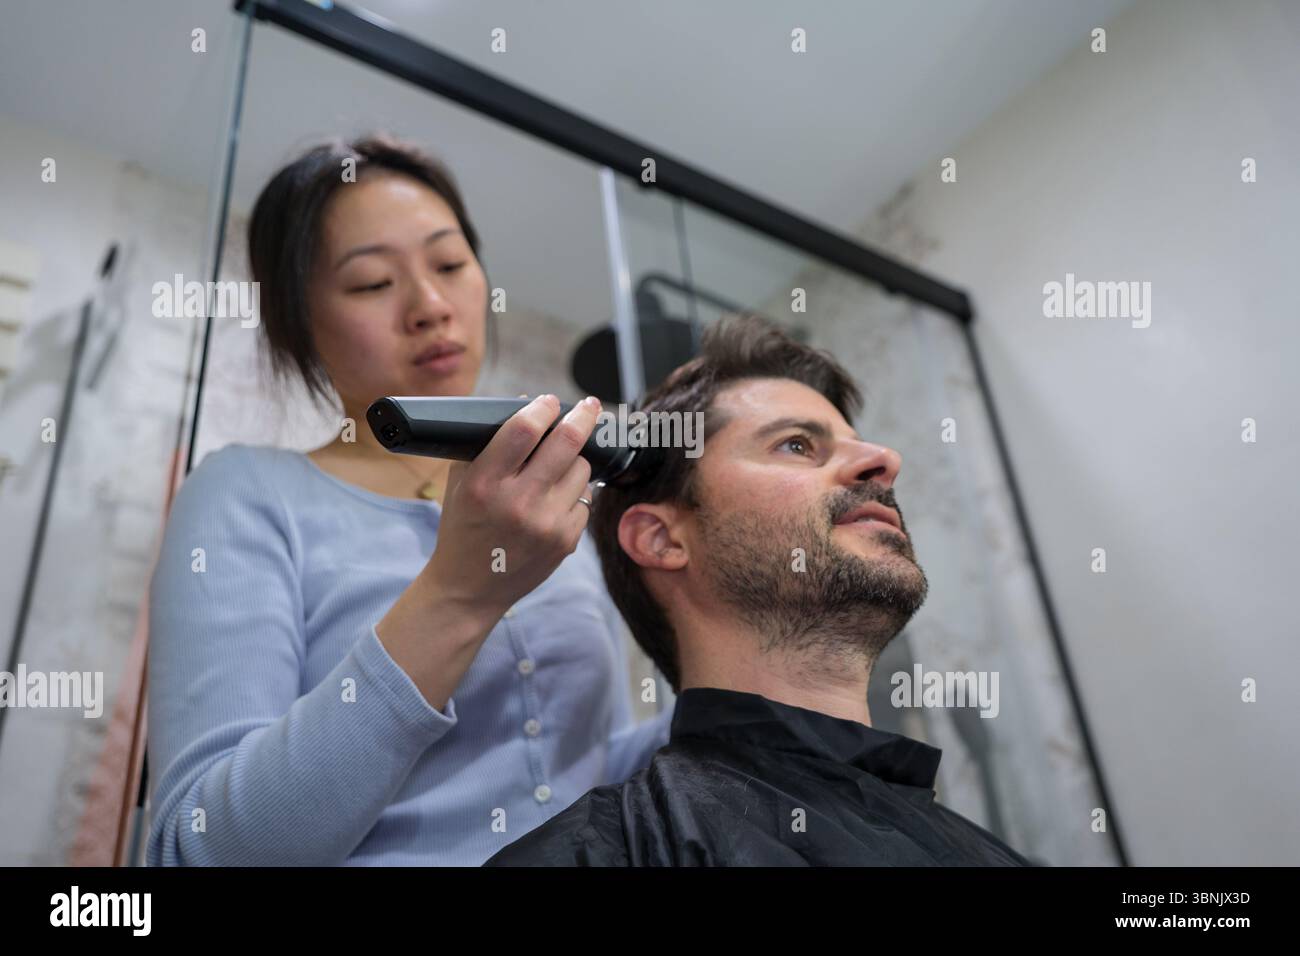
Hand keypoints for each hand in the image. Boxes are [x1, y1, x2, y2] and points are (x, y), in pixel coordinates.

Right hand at [420, 393, 600, 622]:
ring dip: (574, 460)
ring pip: (581, 469)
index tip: (550, 400)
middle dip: (583, 416)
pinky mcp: (566, 541)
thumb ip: (488, 443)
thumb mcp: (462, 483)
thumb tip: (528, 404)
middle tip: (589, 406)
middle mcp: (518, 503)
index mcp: (485, 483)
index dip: (543, 408)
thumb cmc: (463, 527)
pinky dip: (574, 493)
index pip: (523, 429)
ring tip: (557, 467)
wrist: (469, 589)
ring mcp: (547, 524)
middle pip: (567, 443)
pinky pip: (585, 499)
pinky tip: (555, 500)